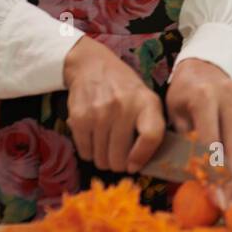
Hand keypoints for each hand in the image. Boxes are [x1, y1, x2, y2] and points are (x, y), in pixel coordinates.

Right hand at [63, 36, 164, 174]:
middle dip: (119, 164)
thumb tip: (144, 163)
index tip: (135, 165)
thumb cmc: (124, 88)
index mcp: (147, 103)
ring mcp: (100, 113)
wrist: (92, 66)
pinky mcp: (79, 118)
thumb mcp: (146, 99)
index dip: (143, 157)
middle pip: (120, 157)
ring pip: (102, 159)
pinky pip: (85, 152)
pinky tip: (94, 141)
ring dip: (104, 160)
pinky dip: (90, 153)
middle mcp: (124, 107)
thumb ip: (151, 125)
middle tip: (119, 158)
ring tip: (107, 147)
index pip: (151, 136)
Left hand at [166, 58, 231, 209]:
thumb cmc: (184, 91)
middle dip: (231, 179)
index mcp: (205, 97)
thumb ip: (183, 139)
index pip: (211, 141)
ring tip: (230, 196)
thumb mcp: (174, 110)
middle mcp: (230, 98)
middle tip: (226, 204)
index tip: (211, 195)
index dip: (211, 171)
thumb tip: (188, 175)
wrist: (207, 64)